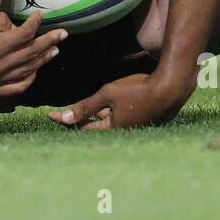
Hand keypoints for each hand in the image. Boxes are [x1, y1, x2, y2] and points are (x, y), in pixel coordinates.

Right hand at [0, 9, 65, 97]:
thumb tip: (15, 26)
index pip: (24, 35)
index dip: (35, 24)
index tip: (40, 16)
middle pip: (30, 54)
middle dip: (49, 42)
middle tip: (62, 34)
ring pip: (27, 71)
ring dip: (43, 59)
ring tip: (54, 49)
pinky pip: (18, 87)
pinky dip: (30, 78)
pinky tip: (36, 69)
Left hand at [49, 73, 187, 130]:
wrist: (171, 88)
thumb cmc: (139, 90)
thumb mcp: (108, 94)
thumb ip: (86, 106)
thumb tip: (65, 118)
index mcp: (111, 128)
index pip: (80, 126)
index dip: (64, 119)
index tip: (48, 115)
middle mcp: (120, 131)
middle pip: (92, 126)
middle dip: (76, 120)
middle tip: (60, 115)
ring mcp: (131, 126)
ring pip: (105, 122)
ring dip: (91, 116)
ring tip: (77, 112)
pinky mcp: (139, 119)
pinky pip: (116, 118)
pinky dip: (105, 113)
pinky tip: (102, 108)